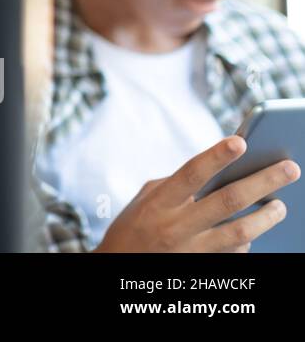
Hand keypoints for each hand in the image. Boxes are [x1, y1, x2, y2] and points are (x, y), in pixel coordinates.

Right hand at [94, 136, 299, 251]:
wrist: (120, 267)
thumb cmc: (133, 227)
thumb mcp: (145, 200)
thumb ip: (176, 185)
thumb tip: (214, 172)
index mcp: (159, 202)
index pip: (192, 174)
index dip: (216, 156)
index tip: (241, 142)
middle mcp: (176, 225)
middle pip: (228, 201)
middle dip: (263, 182)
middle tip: (290, 169)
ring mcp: (191, 250)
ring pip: (241, 232)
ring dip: (267, 217)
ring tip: (281, 206)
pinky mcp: (202, 266)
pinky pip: (235, 253)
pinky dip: (248, 241)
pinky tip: (256, 231)